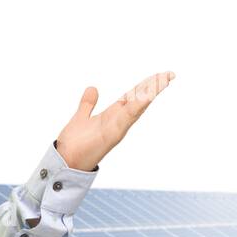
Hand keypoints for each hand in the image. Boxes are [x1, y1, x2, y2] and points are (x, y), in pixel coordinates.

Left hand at [55, 71, 175, 170]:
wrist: (66, 162)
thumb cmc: (75, 144)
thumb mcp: (81, 118)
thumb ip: (88, 104)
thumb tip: (93, 88)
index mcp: (113, 115)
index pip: (133, 96)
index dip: (145, 85)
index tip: (159, 74)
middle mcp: (118, 121)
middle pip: (139, 100)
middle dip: (154, 87)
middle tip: (170, 74)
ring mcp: (117, 128)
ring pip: (138, 107)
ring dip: (151, 93)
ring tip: (164, 79)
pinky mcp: (112, 135)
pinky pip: (126, 118)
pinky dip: (136, 107)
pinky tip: (147, 96)